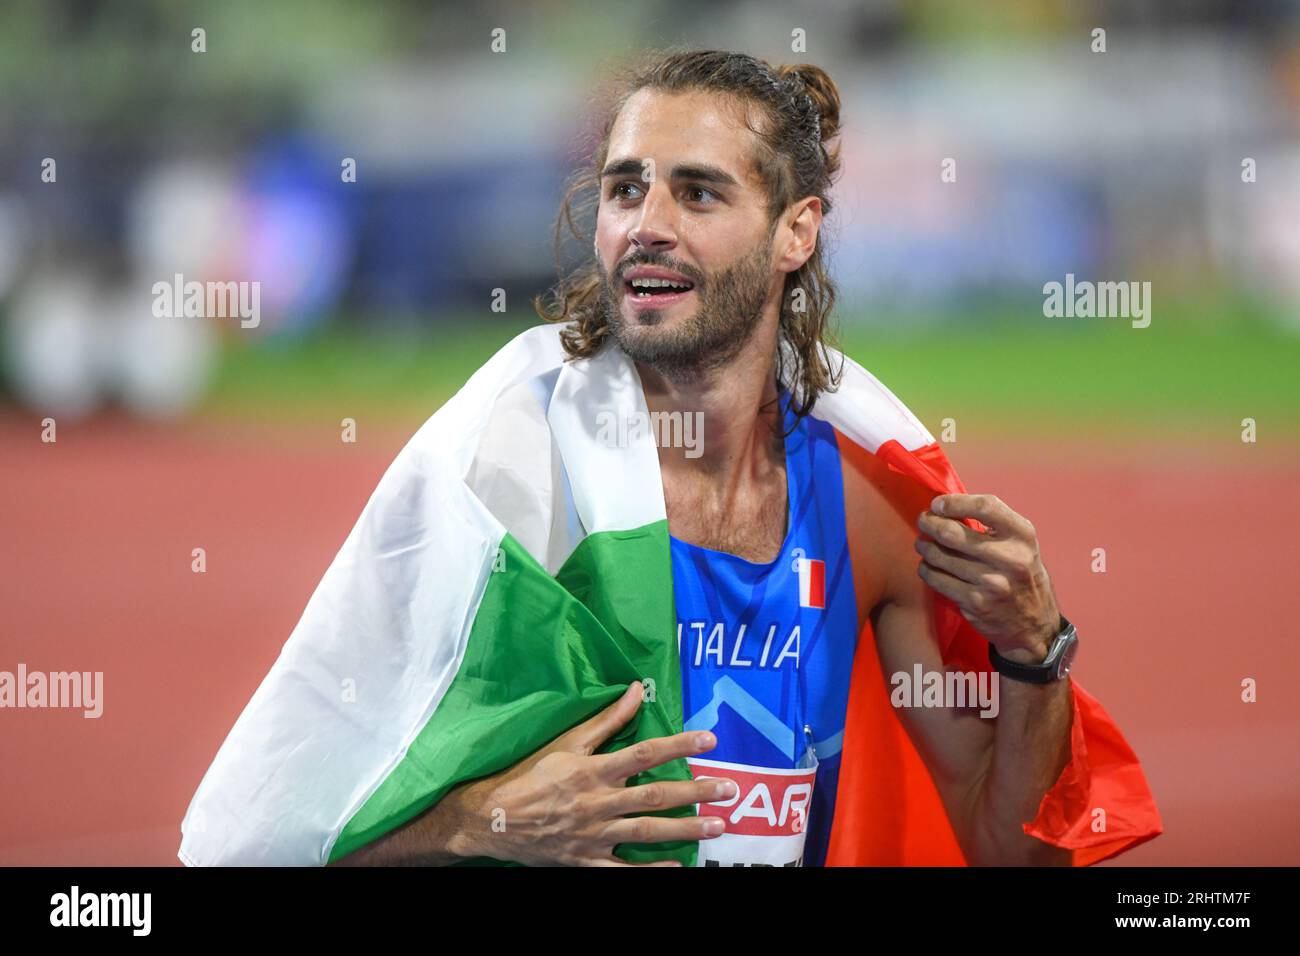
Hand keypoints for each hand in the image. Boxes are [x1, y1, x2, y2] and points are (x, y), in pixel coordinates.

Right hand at [447, 681, 732, 865]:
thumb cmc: (530, 774)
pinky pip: (623, 870)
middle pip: (657, 795)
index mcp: (594, 770)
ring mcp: (594, 834)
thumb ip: (606, 720)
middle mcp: (599, 802)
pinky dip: (651, 871)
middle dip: (696, 792)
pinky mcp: (586, 860)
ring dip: (686, 829)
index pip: (645, 753)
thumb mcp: (566, 742)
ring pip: (649, 831)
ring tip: (717, 826)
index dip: (679, 745)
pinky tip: (678, 868)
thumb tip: (635, 689)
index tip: (710, 740)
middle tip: (729, 790)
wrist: (492, 818)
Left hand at [914, 493, 1059, 662]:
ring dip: (924, 546)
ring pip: (938, 555)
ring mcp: (992, 583)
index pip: (985, 506)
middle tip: (923, 521)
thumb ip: (993, 522)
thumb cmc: (1019, 572)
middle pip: (951, 532)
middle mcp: (1010, 558)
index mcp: (1022, 535)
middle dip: (929, 523)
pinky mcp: (975, 603)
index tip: (937, 504)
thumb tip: (945, 504)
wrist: (1034, 622)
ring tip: (923, 544)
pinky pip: (936, 578)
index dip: (954, 502)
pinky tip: (929, 565)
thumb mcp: (1021, 543)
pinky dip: (926, 569)